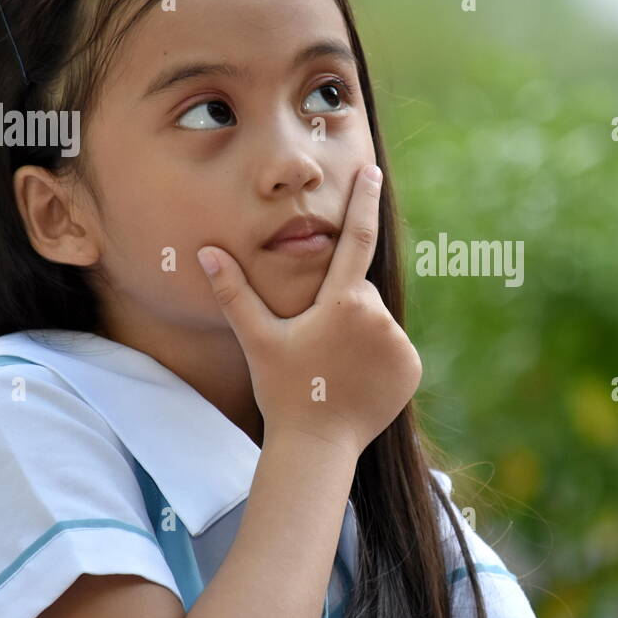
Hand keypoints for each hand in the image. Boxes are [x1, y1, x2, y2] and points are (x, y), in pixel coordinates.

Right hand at [196, 165, 421, 455]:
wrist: (318, 446)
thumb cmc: (285, 391)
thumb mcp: (258, 340)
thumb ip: (235, 293)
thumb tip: (206, 252)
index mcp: (344, 302)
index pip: (358, 238)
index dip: (364, 201)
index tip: (372, 172)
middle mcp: (380, 318)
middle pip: (359, 292)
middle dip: (339, 305)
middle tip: (315, 343)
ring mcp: (400, 344)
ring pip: (375, 321)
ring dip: (356, 332)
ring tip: (332, 366)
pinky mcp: (412, 368)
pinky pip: (392, 348)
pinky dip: (375, 356)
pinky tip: (353, 379)